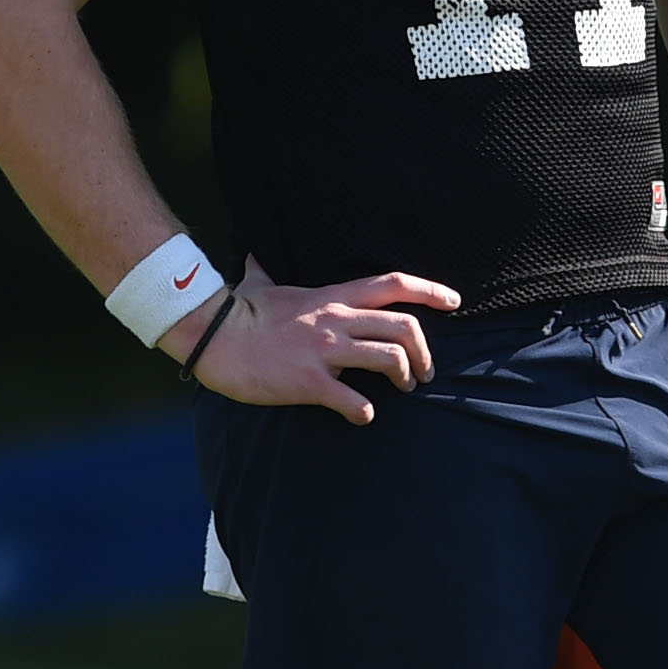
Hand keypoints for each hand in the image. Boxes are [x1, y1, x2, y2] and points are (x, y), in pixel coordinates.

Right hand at [170, 255, 459, 419]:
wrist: (213, 337)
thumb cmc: (238, 311)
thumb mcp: (259, 283)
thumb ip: (264, 269)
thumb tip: (252, 253)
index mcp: (333, 297)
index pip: (393, 284)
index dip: (430, 291)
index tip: (454, 301)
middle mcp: (337, 321)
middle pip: (404, 326)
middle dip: (424, 350)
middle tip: (424, 371)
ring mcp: (325, 351)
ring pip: (389, 358)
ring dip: (404, 376)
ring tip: (403, 388)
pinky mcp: (309, 382)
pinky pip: (352, 400)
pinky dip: (364, 411)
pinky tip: (361, 415)